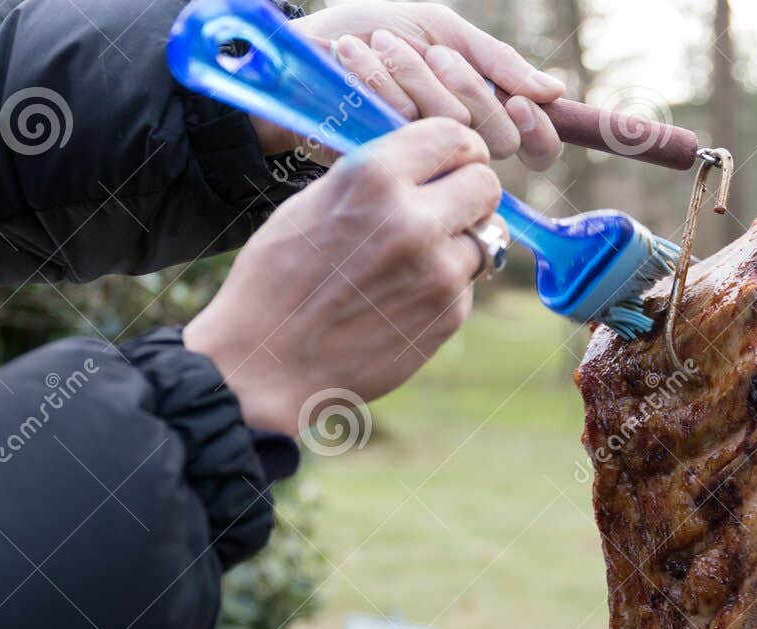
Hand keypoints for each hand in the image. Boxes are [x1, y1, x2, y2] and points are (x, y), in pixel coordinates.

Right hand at [184, 119, 498, 435]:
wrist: (269, 362)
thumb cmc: (279, 279)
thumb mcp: (315, 203)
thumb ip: (377, 179)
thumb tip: (428, 167)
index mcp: (374, 176)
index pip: (455, 137)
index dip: (459, 150)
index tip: (454, 163)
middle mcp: (415, 218)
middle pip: (486, 185)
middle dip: (471, 193)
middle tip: (449, 208)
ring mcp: (439, 271)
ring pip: (486, 238)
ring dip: (462, 242)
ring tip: (416, 259)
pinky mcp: (450, 314)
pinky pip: (467, 284)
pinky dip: (447, 286)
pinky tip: (402, 298)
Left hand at [253, 1, 564, 169]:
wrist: (309, 42)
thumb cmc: (377, 33)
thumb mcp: (443, 30)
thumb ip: (496, 60)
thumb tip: (552, 91)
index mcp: (484, 112)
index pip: (537, 147)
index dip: (538, 131)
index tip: (518, 102)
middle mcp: (459, 143)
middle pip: (499, 138)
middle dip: (466, 84)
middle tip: (433, 54)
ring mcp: (423, 156)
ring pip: (452, 126)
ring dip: (416, 73)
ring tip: (383, 46)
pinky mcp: (385, 158)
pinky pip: (405, 126)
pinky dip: (381, 78)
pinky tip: (357, 58)